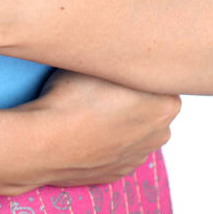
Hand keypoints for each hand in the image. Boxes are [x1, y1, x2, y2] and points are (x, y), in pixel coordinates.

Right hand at [0, 69, 181, 193]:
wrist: (46, 141)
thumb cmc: (73, 96)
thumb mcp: (104, 57)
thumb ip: (126, 53)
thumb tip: (129, 40)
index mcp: (166, 104)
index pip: (157, 77)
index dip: (135, 68)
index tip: (117, 64)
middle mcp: (160, 134)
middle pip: (149, 103)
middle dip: (131, 94)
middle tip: (101, 83)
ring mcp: (138, 157)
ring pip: (132, 127)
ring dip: (118, 118)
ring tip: (87, 106)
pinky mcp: (116, 173)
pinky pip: (115, 148)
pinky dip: (103, 139)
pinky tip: (83, 128)